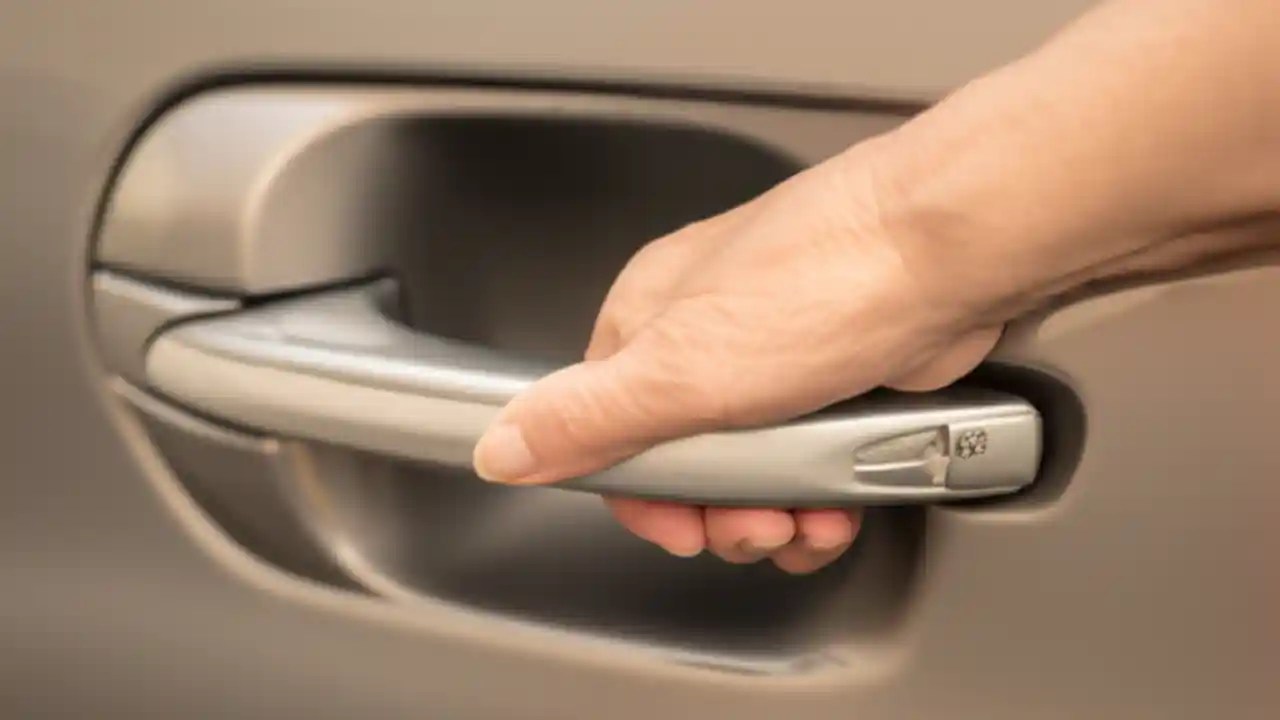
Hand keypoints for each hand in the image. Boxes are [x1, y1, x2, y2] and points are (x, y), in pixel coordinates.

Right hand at [471, 144, 1002, 572]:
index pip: (606, 429)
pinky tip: (839, 503)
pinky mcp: (839, 374)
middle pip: (684, 459)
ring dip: (779, 514)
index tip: (680, 527)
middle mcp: (707, 331)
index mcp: (649, 318)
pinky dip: (824, 494)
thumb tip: (499, 448)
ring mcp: (777, 352)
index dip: (642, 495)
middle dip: (720, 513)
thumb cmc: (826, 282)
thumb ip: (585, 418)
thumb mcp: (682, 372)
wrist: (958, 252)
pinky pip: (812, 458)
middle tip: (756, 526)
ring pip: (754, 467)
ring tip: (809, 519)